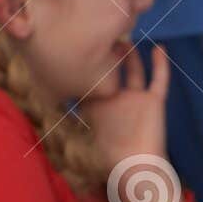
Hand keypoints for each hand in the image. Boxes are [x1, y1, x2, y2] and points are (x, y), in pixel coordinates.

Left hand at [78, 43, 170, 173]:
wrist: (136, 167)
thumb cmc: (109, 155)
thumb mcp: (82, 131)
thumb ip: (68, 115)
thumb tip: (41, 101)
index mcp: (98, 105)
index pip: (90, 79)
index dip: (84, 63)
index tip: (75, 42)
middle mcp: (116, 99)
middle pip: (112, 70)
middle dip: (107, 54)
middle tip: (99, 34)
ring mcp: (136, 99)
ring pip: (135, 70)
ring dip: (131, 54)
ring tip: (123, 37)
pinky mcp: (154, 101)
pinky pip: (159, 79)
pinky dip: (161, 64)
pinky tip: (160, 48)